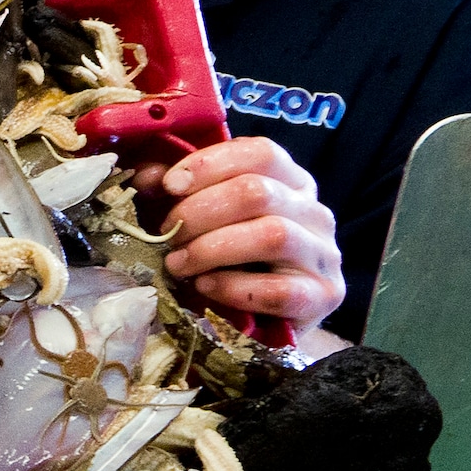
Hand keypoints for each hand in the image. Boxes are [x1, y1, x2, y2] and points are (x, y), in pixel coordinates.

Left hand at [131, 138, 344, 330]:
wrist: (271, 318)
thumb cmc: (236, 260)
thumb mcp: (210, 219)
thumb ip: (181, 192)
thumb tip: (147, 176)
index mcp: (292, 182)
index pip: (260, 153)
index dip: (210, 164)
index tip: (170, 186)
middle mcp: (315, 212)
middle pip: (258, 192)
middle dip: (199, 212)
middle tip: (167, 235)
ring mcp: (323, 255)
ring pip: (272, 235)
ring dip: (211, 249)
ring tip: (178, 264)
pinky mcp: (323, 296)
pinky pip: (279, 289)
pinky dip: (233, 288)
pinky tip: (205, 286)